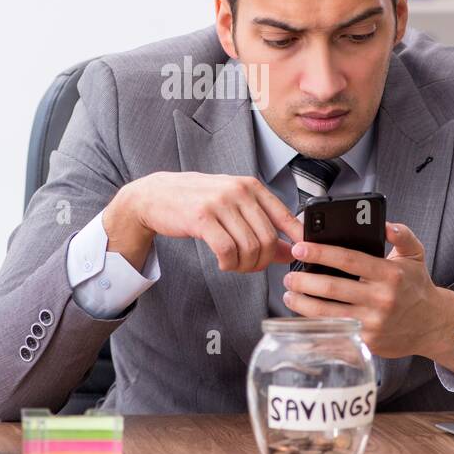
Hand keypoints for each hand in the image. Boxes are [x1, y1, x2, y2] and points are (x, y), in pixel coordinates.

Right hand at [105, 172, 303, 272]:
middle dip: (263, 261)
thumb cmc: (196, 200)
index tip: (298, 254)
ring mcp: (220, 203)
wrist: (156, 195)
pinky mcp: (202, 218)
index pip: (285, 216)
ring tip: (234, 264)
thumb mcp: (233, 207)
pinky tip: (223, 262)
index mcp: (251, 186)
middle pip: (268, 239)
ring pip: (250, 248)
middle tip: (251, 266)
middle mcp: (238, 191)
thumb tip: (289, 251)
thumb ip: (261, 226)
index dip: (296, 239)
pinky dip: (228, 264)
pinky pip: (227, 251)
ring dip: (245, 266)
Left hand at [282, 220, 453, 370]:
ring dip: (303, 304)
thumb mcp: (415, 255)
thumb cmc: (418, 288)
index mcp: (389, 274)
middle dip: (303, 281)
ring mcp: (373, 323)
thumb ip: (401, 235)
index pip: (348, 259)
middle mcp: (380, 299)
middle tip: (288, 276)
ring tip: (289, 294)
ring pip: (328, 314)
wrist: (433, 325)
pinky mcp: (367, 342)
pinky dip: (315, 328)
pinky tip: (301, 321)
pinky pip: (335, 334)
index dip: (320, 253)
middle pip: (332, 288)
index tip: (300, 248)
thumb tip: (386, 224)